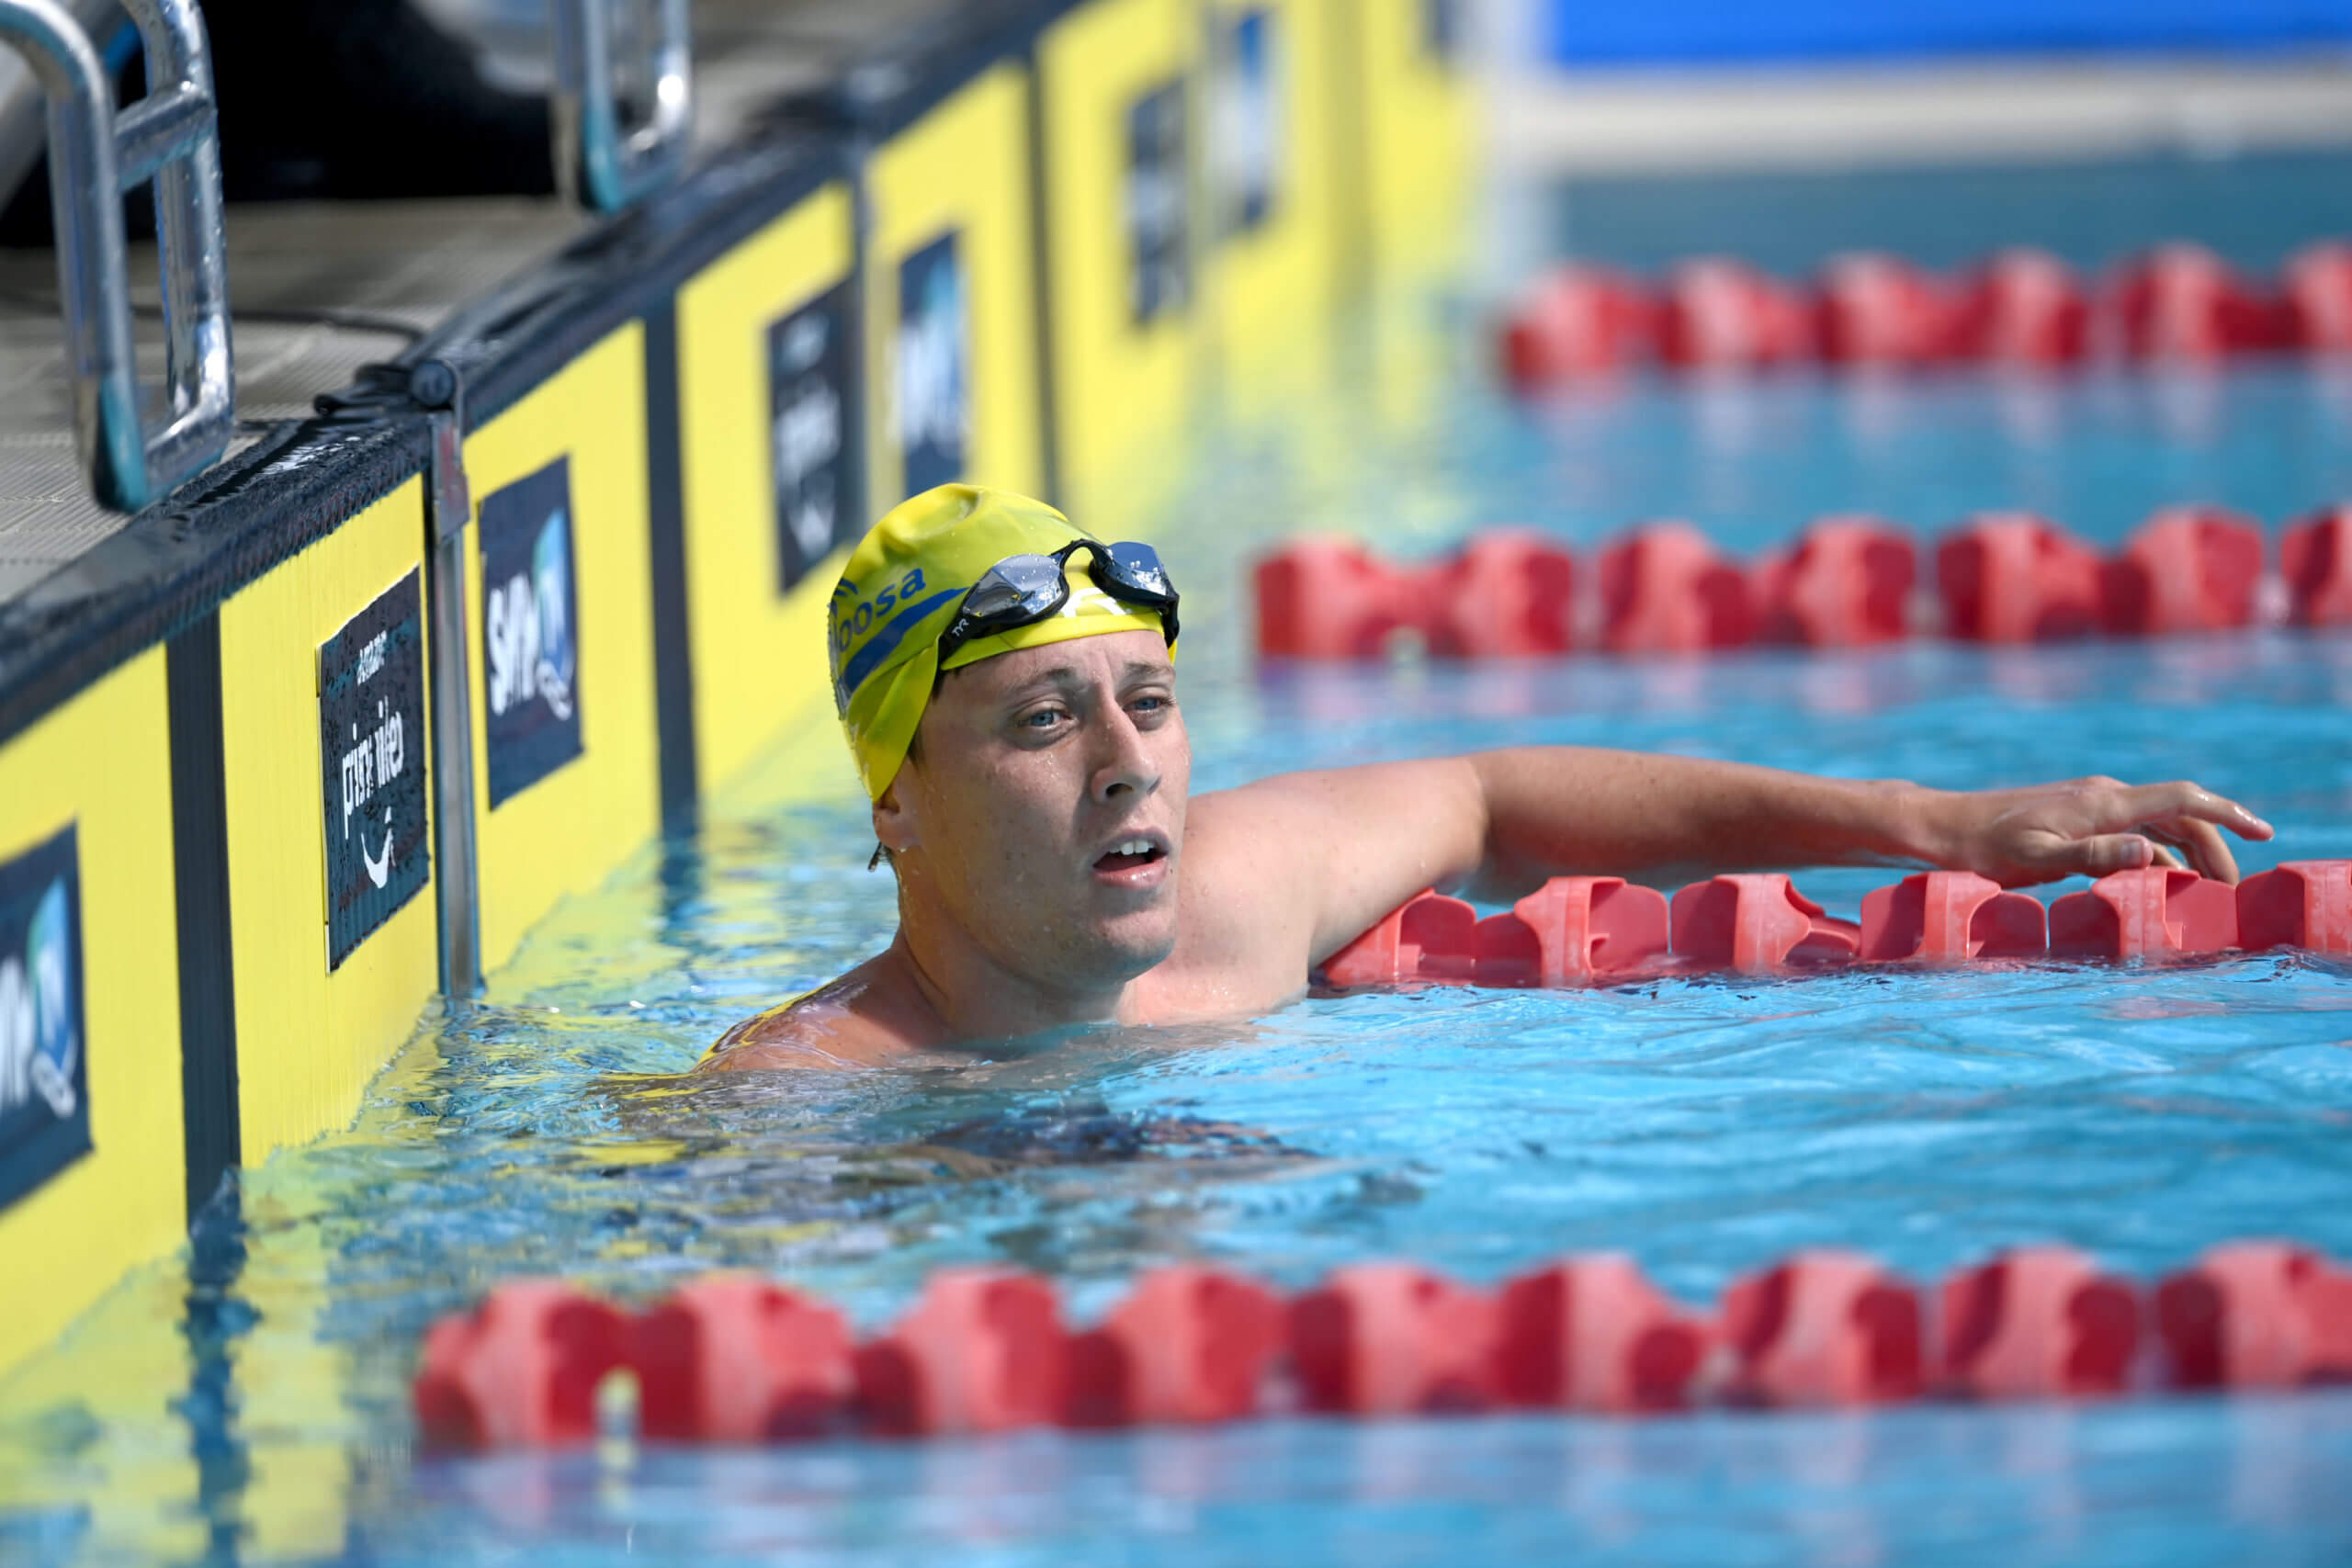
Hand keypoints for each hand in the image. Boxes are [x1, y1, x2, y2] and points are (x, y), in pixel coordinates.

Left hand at [1922, 776, 2272, 886]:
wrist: (1945, 828)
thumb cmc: (1986, 849)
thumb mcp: (2038, 858)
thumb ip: (2094, 856)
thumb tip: (2151, 855)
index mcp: (2103, 803)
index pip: (2182, 800)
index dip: (2228, 814)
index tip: (2264, 833)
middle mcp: (2104, 796)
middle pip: (2180, 815)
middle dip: (2216, 847)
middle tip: (2232, 891)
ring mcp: (2091, 805)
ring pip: (2159, 826)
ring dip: (2189, 855)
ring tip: (2207, 892)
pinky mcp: (2077, 818)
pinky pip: (2133, 833)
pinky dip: (2158, 856)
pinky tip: (2161, 882)